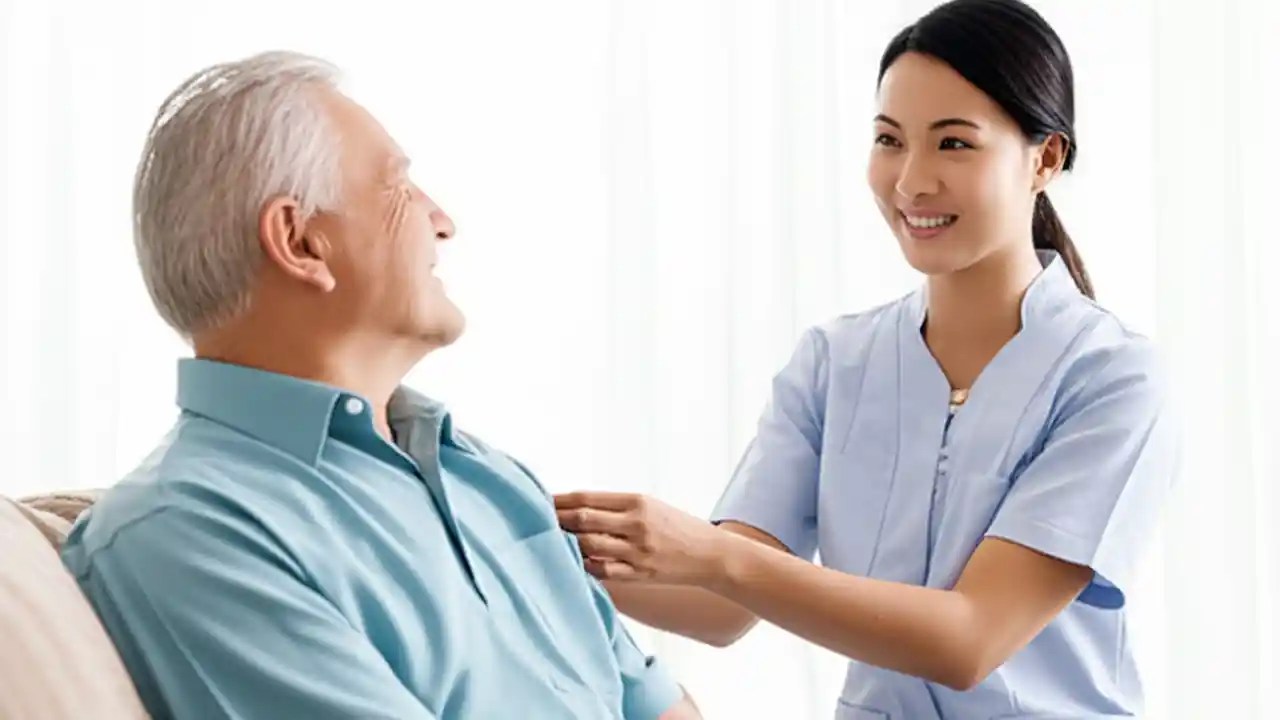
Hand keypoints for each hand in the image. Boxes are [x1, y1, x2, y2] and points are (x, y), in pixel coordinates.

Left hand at [553, 492, 729, 586]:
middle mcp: (636, 524)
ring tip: (548, 541)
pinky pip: (602, 571)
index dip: (559, 500)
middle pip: (584, 520)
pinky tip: (571, 563)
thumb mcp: (650, 506)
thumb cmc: (676, 527)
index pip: (587, 498)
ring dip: (566, 543)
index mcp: (637, 501)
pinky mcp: (639, 573)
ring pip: (589, 546)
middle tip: (534, 520)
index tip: (540, 500)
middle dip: (556, 520)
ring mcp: (637, 551)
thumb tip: (575, 507)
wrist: (710, 555)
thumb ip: (616, 507)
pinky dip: (584, 566)